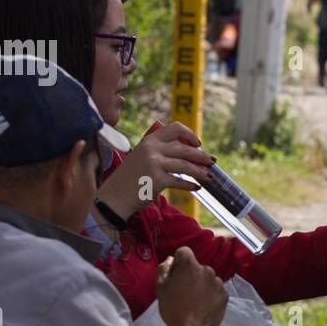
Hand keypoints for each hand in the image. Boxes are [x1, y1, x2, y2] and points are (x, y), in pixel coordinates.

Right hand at [96, 121, 214, 218]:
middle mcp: (151, 149)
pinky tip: (197, 187)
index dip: (189, 134)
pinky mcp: (157, 180)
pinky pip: (180, 181)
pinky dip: (190, 185)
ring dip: (200, 172)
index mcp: (148, 141)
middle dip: (201, 156)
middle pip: (184, 149)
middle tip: (212, 161)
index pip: (174, 128)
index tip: (198, 143)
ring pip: (186, 165)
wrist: (113, 197)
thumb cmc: (129, 179)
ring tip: (210, 177)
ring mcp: (154, 164)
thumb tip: (187, 155)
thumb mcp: (140, 158)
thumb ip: (159, 152)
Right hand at [156, 246, 227, 325]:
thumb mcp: (161, 287)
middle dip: (190, 275)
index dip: (178, 262)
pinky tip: (203, 306)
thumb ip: (164, 269)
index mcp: (189, 264)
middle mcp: (206, 269)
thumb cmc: (173, 308)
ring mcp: (218, 281)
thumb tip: (171, 259)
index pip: (184, 252)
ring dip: (201, 284)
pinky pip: (216, 289)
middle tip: (183, 291)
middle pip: (196, 266)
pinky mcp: (225, 294)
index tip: (175, 275)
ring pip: (207, 278)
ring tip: (194, 301)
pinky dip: (210, 294)